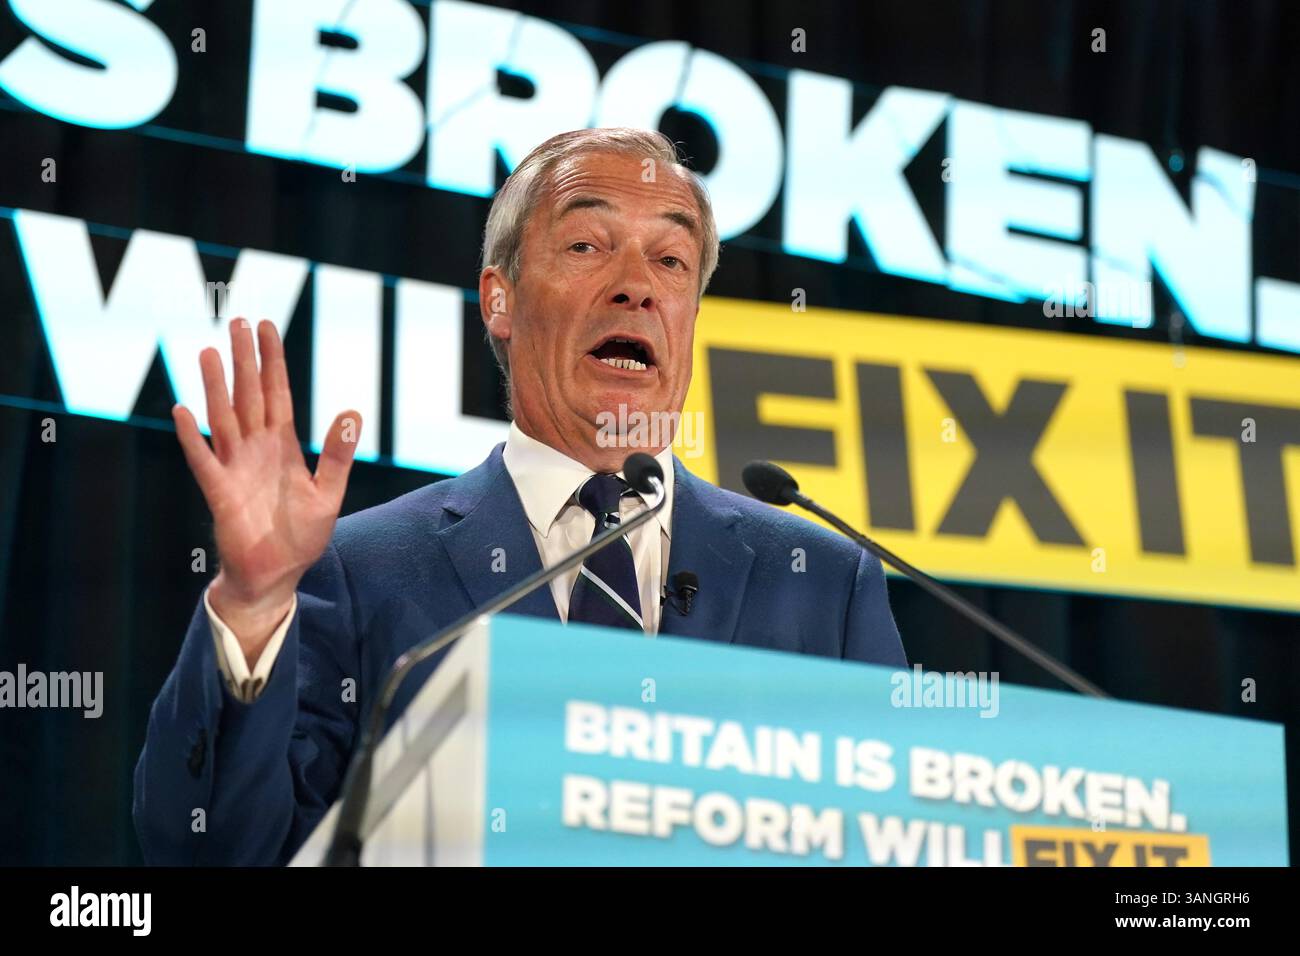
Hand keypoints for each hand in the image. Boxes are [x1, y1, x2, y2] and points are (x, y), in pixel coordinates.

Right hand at [173, 318, 360, 667]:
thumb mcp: (329, 492)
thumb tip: (353, 413)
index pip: (277, 393)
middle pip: (248, 395)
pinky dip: (192, 436)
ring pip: (224, 417)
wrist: (276, 574)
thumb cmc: (300, 535)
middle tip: (236, 321)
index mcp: (283, 446)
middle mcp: (256, 449)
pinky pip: (203, 459)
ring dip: (216, 386)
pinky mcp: (220, 492)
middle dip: (243, 360)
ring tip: (208, 352)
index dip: (272, 361)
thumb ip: (337, 453)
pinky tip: (182, 411)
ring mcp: (235, 467)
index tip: (266, 327)